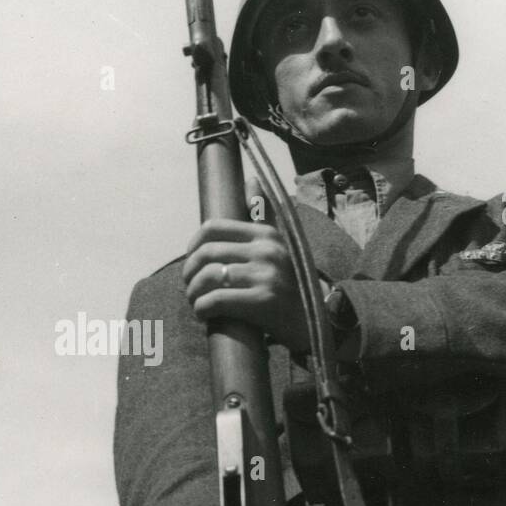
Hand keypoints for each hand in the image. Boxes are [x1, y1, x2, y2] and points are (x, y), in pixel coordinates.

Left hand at [181, 218, 310, 351]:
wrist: (315, 323)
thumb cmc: (288, 288)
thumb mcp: (278, 248)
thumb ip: (263, 216)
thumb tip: (250, 182)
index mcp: (266, 234)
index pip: (213, 228)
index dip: (193, 246)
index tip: (192, 263)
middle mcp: (267, 250)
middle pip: (206, 254)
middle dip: (189, 274)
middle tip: (190, 289)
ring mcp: (266, 275)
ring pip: (208, 277)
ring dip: (194, 294)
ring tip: (196, 303)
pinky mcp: (263, 301)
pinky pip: (216, 301)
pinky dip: (202, 309)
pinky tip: (203, 315)